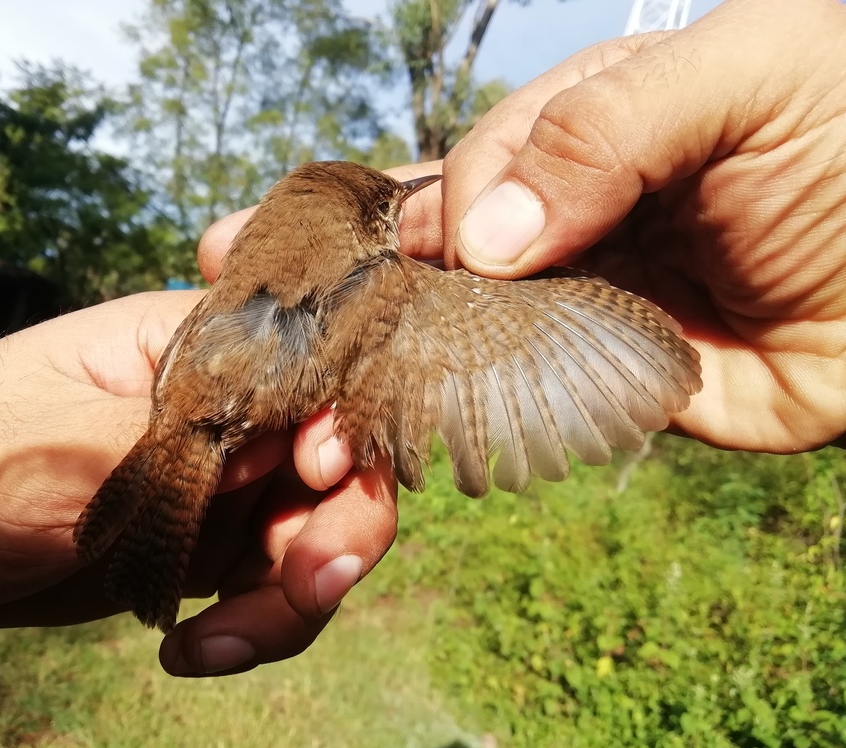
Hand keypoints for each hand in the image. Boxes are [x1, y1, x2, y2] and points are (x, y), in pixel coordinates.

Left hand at [0, 291, 395, 675]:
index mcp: (189, 349)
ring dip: (291, 600)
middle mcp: (225, 411)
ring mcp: (226, 480)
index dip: (337, 413)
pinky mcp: (217, 542)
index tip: (314, 470)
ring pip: (316, 532)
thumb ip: (172, 442)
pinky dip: (254, 628)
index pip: (301, 361)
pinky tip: (191, 652)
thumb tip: (278, 445)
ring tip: (216, 647)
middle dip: (339, 527)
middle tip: (312, 587)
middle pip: (335, 456)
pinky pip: (274, 586)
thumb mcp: (56, 447)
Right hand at [201, 0, 845, 453]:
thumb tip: (482, 239)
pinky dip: (453, 421)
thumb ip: (606, 128)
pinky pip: (518, 403)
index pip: (450, 173)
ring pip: (456, 337)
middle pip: (430, 260)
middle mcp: (560, 224)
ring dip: (377, 369)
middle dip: (337, 289)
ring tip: (299, 403)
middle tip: (233, 310)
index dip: (379, 216)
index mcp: (574, 136)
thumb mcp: (748, 74)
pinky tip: (380, 437)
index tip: (301, 254)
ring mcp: (576, 310)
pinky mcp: (605, 388)